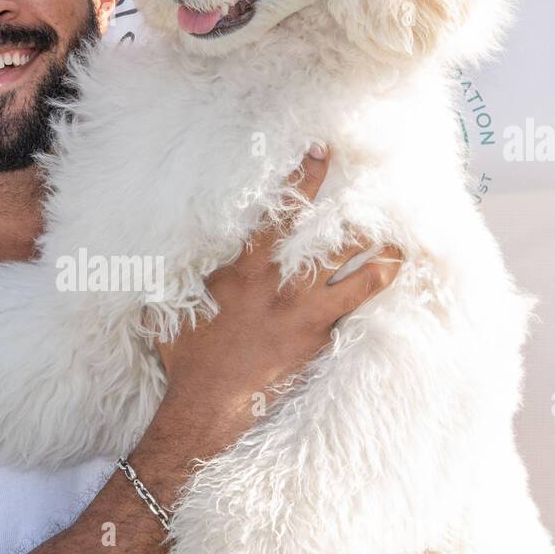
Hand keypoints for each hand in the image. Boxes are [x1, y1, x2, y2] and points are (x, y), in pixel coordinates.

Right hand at [152, 146, 404, 456]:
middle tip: (369, 180)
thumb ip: (175, 286)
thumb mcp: (168, 313)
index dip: (302, 179)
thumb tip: (156, 274)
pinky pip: (357, 301)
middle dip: (343, 200)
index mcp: (243, 267)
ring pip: (354, 265)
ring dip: (378, 247)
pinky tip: (396, 272)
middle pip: (322, 230)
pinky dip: (378, 283)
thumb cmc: (186, 359)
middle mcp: (277, 280)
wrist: (207, 401)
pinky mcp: (317, 333)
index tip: (320, 152)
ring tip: (399, 235)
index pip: (277, 213)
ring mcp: (302, 307)